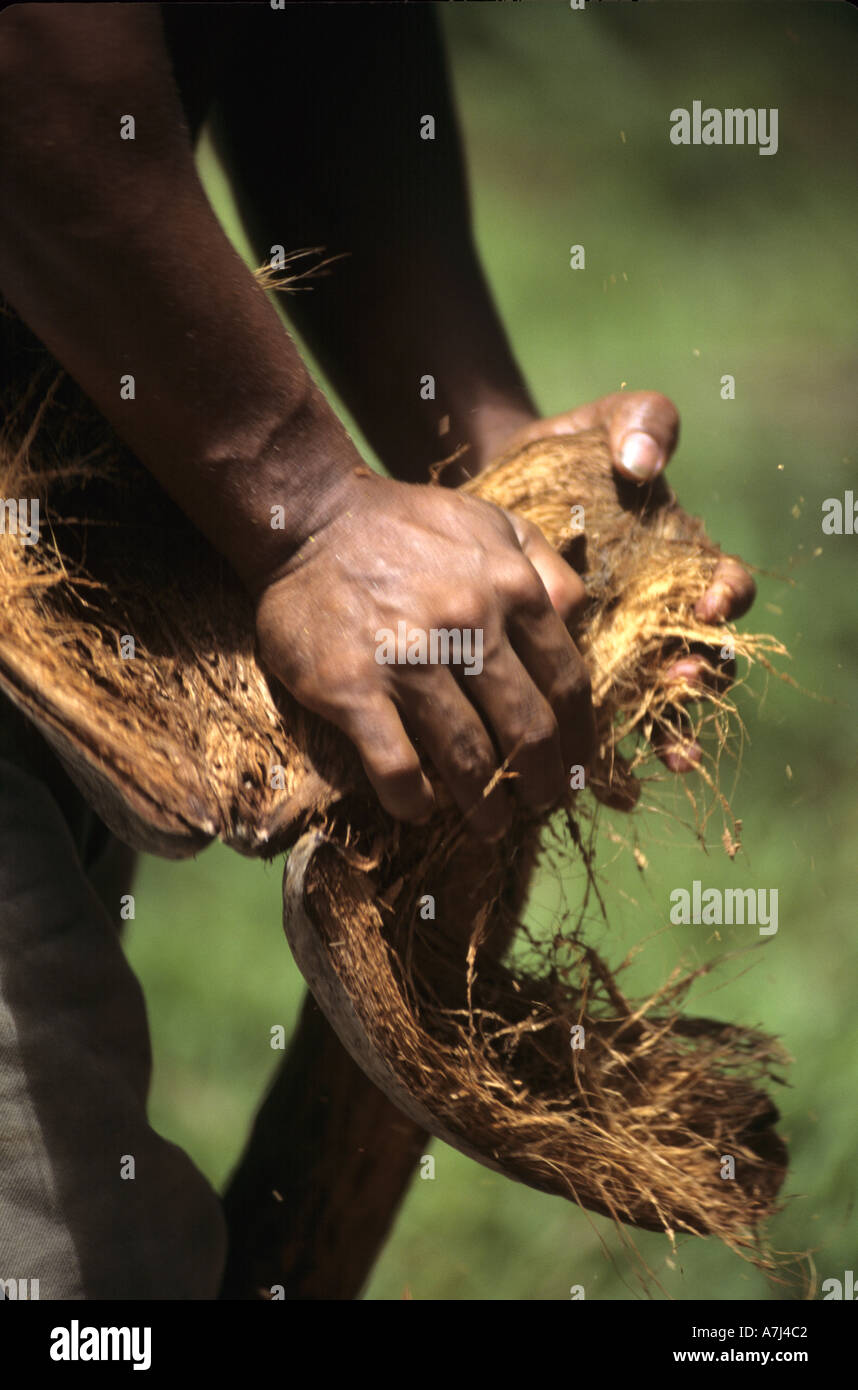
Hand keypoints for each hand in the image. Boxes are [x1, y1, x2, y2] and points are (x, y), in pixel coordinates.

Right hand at [255, 471, 595, 838]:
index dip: (578, 738)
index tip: (575, 769)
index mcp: (511, 589)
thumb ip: (545, 566)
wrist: (309, 521)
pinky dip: (413, 800)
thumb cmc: (405, 526)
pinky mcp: (351, 688)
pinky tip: (419, 809)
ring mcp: (408, 660)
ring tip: (492, 829)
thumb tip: (582, 617)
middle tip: (539, 805)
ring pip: (467, 758)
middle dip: (541, 782)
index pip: (567, 683)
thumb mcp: (491, 523)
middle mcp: (469, 626)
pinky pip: (395, 766)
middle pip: (527, 730)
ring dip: (486, 807)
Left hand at [496, 391, 756, 771]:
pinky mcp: (577, 677)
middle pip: (702, 658)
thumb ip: (641, 423)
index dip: (722, 599)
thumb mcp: (604, 424)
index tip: (704, 607)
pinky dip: (609, 752)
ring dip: (670, 730)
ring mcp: (622, 651)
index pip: (722, 586)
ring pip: (660, 703)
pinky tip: (605, 780)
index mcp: (682, 562)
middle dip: (699, 678)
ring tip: (666, 756)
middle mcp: (661, 615)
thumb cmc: (565, 454)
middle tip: (683, 686)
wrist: (498, 491)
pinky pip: (601, 722)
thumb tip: (643, 462)